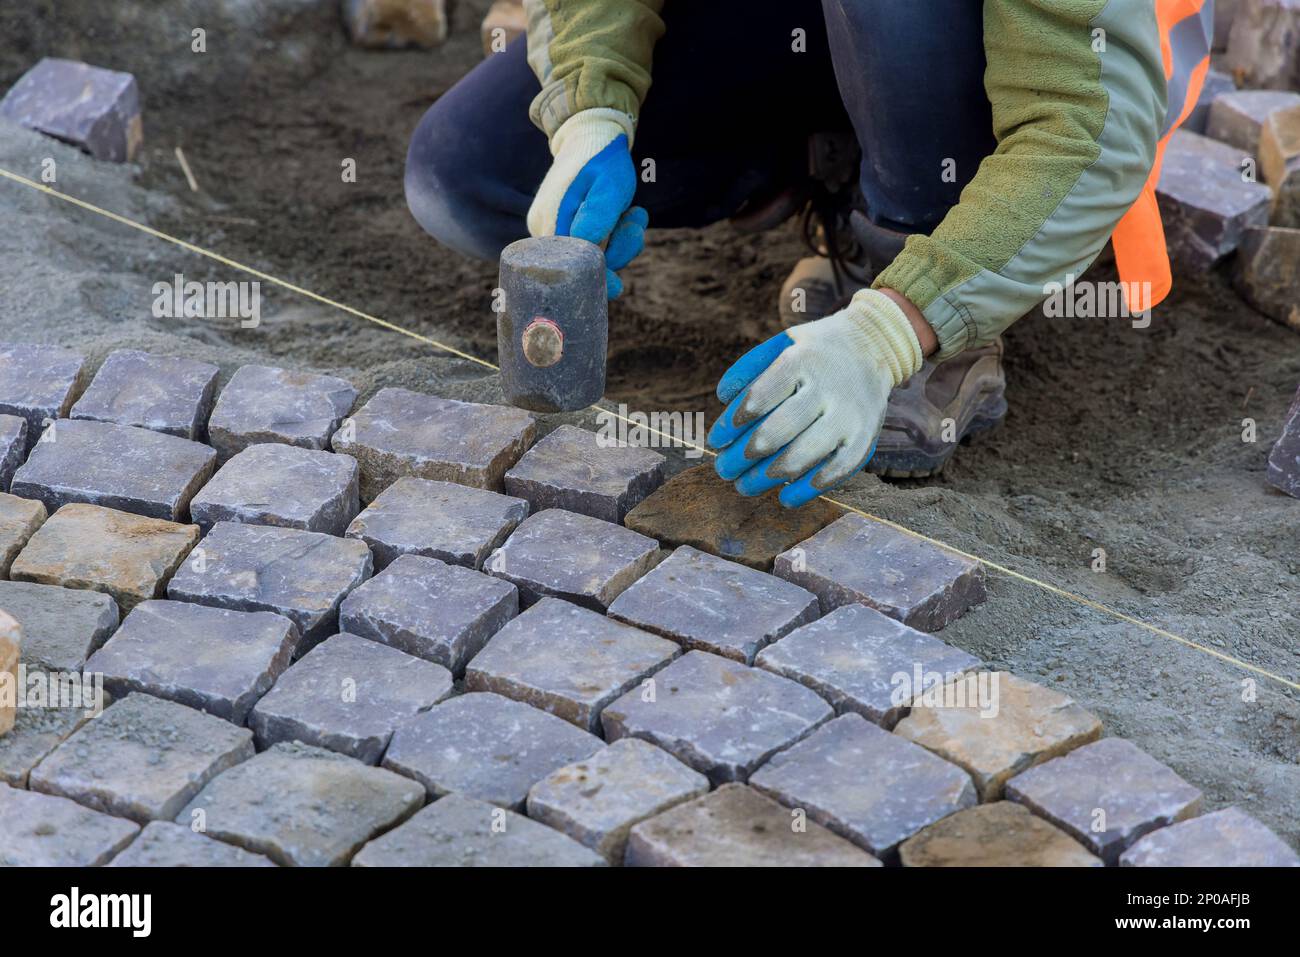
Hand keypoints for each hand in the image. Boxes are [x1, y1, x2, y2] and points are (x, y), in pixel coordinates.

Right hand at [526, 108, 646, 298]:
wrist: (590, 135)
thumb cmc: (601, 159)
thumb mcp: (609, 185)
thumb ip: (599, 216)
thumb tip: (589, 250)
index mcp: (551, 222)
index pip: (571, 266)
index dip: (597, 278)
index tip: (618, 287)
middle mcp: (544, 230)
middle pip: (582, 263)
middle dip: (617, 250)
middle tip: (637, 221)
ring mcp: (552, 229)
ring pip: (591, 254)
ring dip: (620, 239)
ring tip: (635, 213)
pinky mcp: (564, 227)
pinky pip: (591, 243)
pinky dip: (613, 233)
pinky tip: (627, 215)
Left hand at [708, 289, 924, 506]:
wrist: (872, 345)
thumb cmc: (812, 353)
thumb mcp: (781, 344)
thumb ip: (749, 367)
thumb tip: (723, 399)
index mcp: (800, 361)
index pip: (758, 398)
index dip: (731, 425)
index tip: (717, 441)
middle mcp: (826, 388)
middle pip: (777, 432)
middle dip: (743, 457)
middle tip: (724, 469)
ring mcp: (848, 415)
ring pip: (802, 456)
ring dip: (766, 478)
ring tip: (744, 486)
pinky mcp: (865, 437)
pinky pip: (836, 471)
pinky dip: (807, 489)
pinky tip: (784, 498)